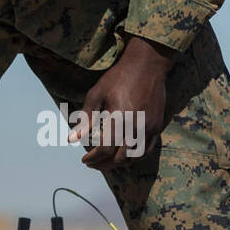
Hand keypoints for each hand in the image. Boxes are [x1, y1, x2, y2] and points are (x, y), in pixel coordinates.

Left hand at [71, 34, 174, 169]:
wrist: (148, 64)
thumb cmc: (119, 77)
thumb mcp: (97, 94)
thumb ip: (85, 118)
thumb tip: (71, 139)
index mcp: (118, 116)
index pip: (105, 149)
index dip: (93, 158)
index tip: (84, 159)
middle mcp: (135, 125)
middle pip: (119, 158)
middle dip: (104, 165)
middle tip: (92, 164)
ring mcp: (149, 127)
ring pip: (134, 157)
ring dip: (118, 164)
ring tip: (106, 162)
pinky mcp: (157, 126)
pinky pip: (146, 150)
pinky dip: (134, 157)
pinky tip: (123, 156)